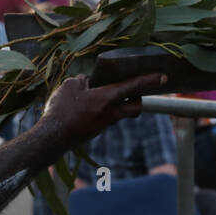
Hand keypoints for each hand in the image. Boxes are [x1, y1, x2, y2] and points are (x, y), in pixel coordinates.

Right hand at [43, 73, 167, 145]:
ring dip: (116, 105)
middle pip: (135, 108)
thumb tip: (88, 82)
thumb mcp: (70, 86)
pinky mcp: (95, 131)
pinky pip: (105, 119)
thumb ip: (83, 81)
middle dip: (137, 100)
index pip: (133, 86)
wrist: (52, 137)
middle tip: (131, 91)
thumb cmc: (61, 109)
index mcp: (107, 98)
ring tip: (99, 95)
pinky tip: (85, 107)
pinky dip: (101, 111)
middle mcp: (111, 113)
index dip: (149, 80)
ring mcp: (104, 125)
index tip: (163, 77)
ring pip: (119, 114)